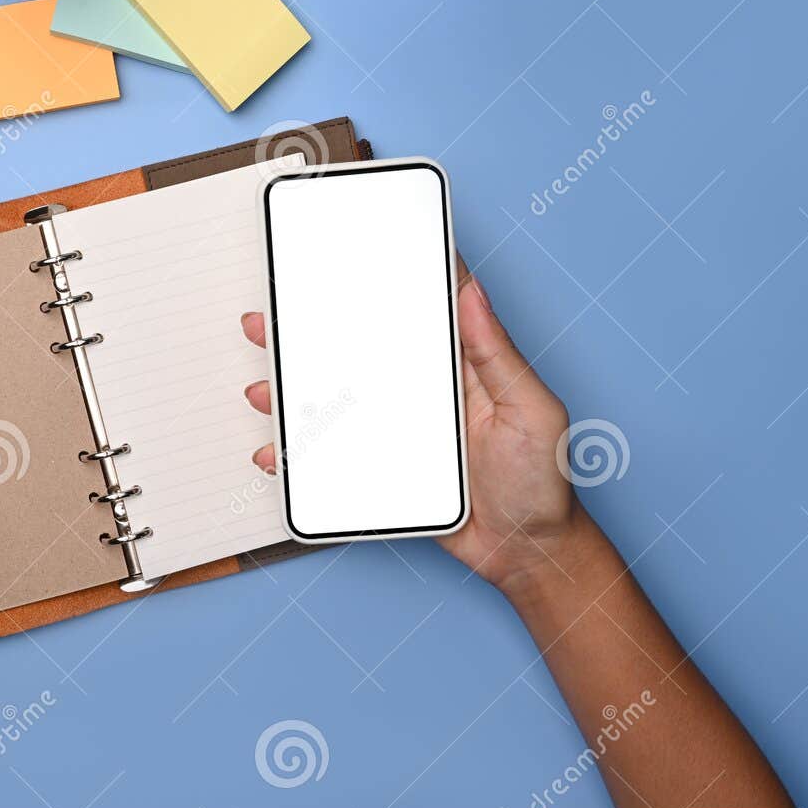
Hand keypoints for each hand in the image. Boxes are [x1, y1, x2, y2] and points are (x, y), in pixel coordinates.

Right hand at [241, 259, 590, 597]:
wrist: (526, 552)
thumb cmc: (541, 482)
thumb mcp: (532, 410)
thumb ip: (499, 354)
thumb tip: (474, 294)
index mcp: (460, 366)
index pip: (419, 311)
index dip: (387, 279)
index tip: (351, 254)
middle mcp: (423, 392)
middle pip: (359, 351)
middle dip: (313, 330)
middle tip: (277, 312)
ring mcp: (398, 429)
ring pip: (335, 400)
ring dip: (294, 390)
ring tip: (265, 385)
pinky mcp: (382, 466)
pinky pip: (332, 454)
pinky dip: (300, 453)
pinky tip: (279, 451)